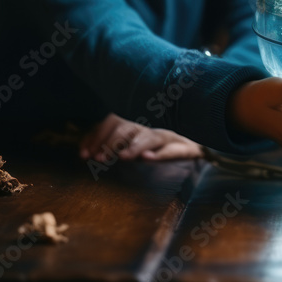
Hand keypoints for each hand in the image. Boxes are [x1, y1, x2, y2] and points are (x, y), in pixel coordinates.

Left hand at [79, 113, 203, 161]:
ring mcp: (166, 138)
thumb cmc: (158, 148)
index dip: (95, 136)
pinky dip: (158, 154)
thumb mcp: (132, 147)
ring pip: (149, 138)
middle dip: (111, 142)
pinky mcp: (184, 149)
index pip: (112, 122)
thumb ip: (112, 147)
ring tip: (122, 158)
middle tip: (99, 160)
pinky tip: (147, 158)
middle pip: (128, 128)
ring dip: (133, 147)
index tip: (83, 154)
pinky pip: (171, 150)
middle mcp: (149, 129)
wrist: (198, 148)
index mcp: (135, 127)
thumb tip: (85, 153)